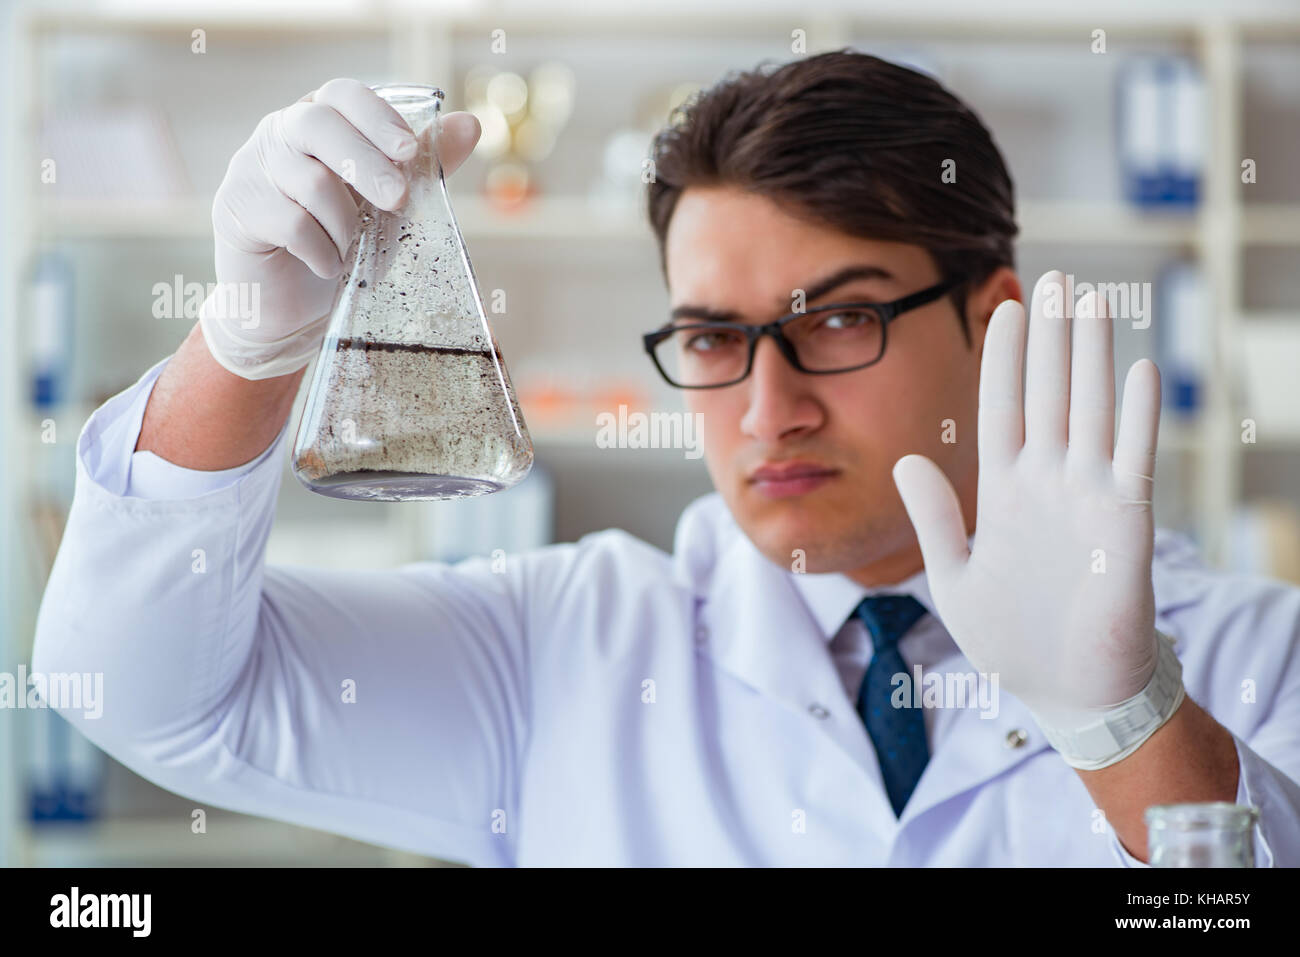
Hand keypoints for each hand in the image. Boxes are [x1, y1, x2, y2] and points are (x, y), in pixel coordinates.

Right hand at [200, 77, 481, 379]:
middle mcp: (280, 134)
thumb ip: (424, 165)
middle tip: (399, 201)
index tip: (410, 150)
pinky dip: (321, 251)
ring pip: (308, 180)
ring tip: (353, 249)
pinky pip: (288, 223)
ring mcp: (252, 168)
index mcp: (320, 121)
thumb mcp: (390, 206)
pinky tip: (328, 266)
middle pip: (319, 125)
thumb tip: (471, 125)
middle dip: (367, 165)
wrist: (291, 307)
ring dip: (345, 224)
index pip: (342, 94)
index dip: (376, 117)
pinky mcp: (235, 208)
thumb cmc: (342, 245)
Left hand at [891, 270, 1162, 727]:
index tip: (1003, 309)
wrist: (1068, 692)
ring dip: (1092, 356)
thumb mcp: (953, 575)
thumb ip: (933, 516)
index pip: (1002, 409)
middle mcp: (1048, 482)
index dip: (1003, 360)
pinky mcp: (1126, 523)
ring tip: (1092, 300)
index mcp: (1004, 491)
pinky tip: (1138, 372)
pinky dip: (1136, 419)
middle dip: (1051, 337)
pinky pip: (1133, 461)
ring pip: (1090, 410)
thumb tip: (905, 458)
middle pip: (1048, 394)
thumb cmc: (1012, 638)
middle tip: (1055, 277)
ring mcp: (1089, 497)